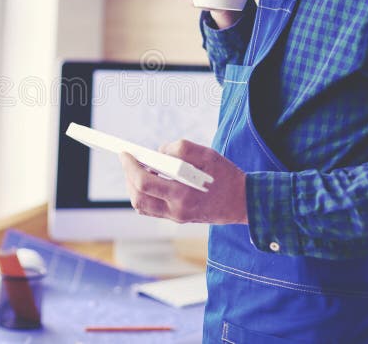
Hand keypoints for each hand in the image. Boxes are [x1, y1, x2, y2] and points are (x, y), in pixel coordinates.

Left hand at [118, 139, 247, 224]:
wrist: (243, 203)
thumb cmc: (226, 176)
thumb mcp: (208, 155)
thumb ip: (182, 149)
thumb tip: (159, 152)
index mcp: (184, 194)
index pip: (145, 183)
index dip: (130, 167)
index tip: (124, 153)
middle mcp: (177, 210)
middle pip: (138, 197)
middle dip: (128, 176)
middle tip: (129, 160)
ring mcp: (176, 217)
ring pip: (141, 205)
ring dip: (133, 186)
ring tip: (139, 168)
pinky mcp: (177, 218)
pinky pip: (150, 209)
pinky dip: (143, 194)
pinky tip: (149, 179)